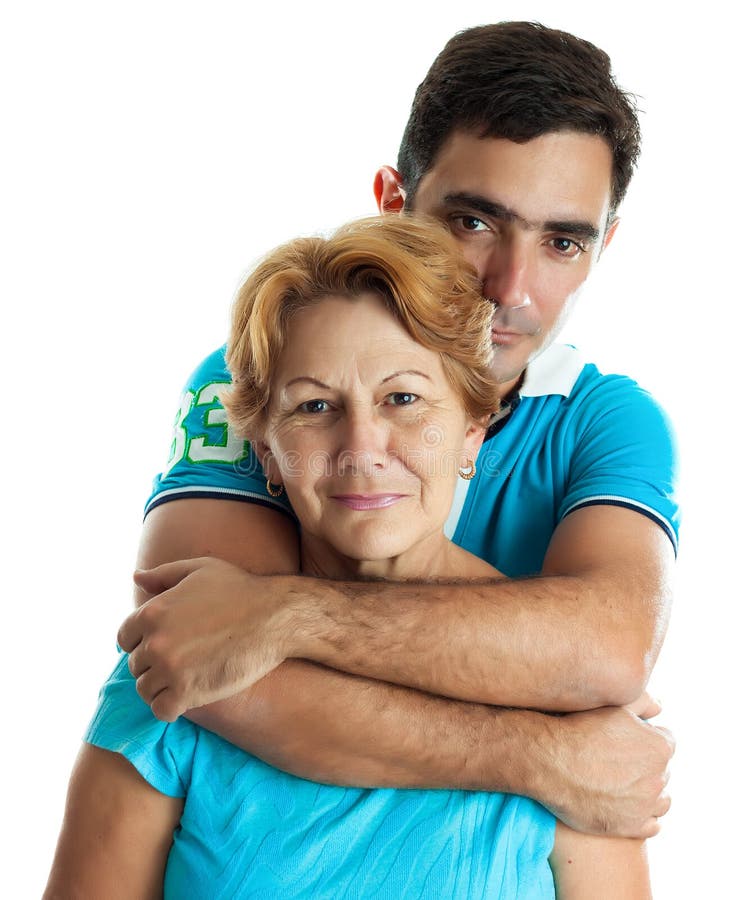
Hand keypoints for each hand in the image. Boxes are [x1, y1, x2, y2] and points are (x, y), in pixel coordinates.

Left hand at [117, 557, 295, 721]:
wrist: (274, 618)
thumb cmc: (240, 589)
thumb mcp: (200, 569)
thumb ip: (163, 574)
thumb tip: (135, 578)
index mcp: (152, 612)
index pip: (125, 638)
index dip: (144, 641)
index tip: (167, 643)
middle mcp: (155, 641)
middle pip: (136, 664)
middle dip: (155, 663)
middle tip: (184, 660)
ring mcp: (170, 669)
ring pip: (145, 689)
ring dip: (161, 687)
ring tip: (185, 679)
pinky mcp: (187, 693)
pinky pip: (161, 710)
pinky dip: (170, 707)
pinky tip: (187, 697)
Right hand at [537, 701, 673, 837]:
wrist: (550, 761)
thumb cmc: (579, 729)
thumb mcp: (614, 706)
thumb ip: (643, 703)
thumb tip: (660, 709)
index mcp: (659, 747)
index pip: (665, 743)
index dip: (645, 740)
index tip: (627, 742)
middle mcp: (658, 778)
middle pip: (661, 771)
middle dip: (646, 766)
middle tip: (618, 762)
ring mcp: (645, 805)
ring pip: (660, 800)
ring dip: (648, 793)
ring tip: (623, 785)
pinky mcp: (631, 827)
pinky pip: (652, 825)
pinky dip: (642, 816)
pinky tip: (624, 805)